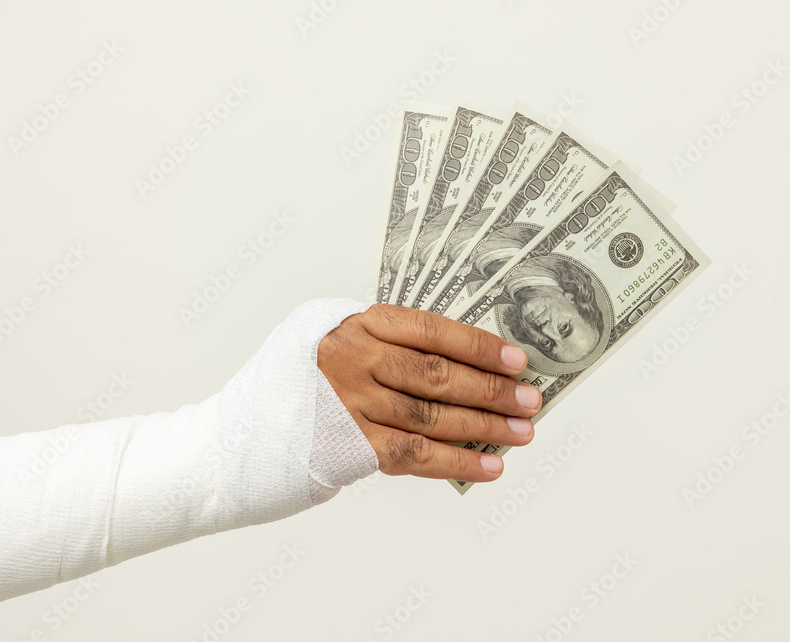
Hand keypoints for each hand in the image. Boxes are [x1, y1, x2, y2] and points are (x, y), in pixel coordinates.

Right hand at [317, 303, 541, 482]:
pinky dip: (457, 462)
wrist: (261, 418)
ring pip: (431, 417)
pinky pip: (415, 455)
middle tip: (529, 401)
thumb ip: (403, 346)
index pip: (432, 331)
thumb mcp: (354, 339)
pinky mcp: (352, 446)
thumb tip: (477, 364)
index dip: (479, 346)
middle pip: (437, 376)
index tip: (516, 361)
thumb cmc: (321, 374)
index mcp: (361, 324)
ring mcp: (351, 405)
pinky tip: (489, 465)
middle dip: (491, 390)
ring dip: (484, 427)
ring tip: (519, 432)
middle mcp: (355, 361)